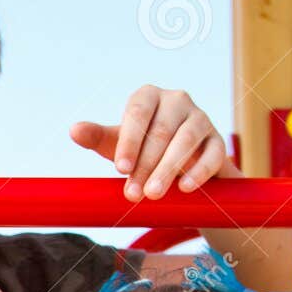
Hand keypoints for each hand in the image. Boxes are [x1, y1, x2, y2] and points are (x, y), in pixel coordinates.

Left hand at [70, 85, 230, 201]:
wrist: (176, 166)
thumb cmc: (140, 149)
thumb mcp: (116, 144)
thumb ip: (96, 137)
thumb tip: (73, 130)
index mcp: (149, 97)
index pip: (138, 113)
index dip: (129, 141)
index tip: (119, 170)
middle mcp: (177, 101)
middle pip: (161, 131)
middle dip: (145, 165)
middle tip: (133, 194)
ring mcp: (201, 118)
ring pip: (187, 140)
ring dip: (168, 169)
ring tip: (153, 194)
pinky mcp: (218, 141)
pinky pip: (213, 153)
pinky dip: (199, 171)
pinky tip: (185, 188)